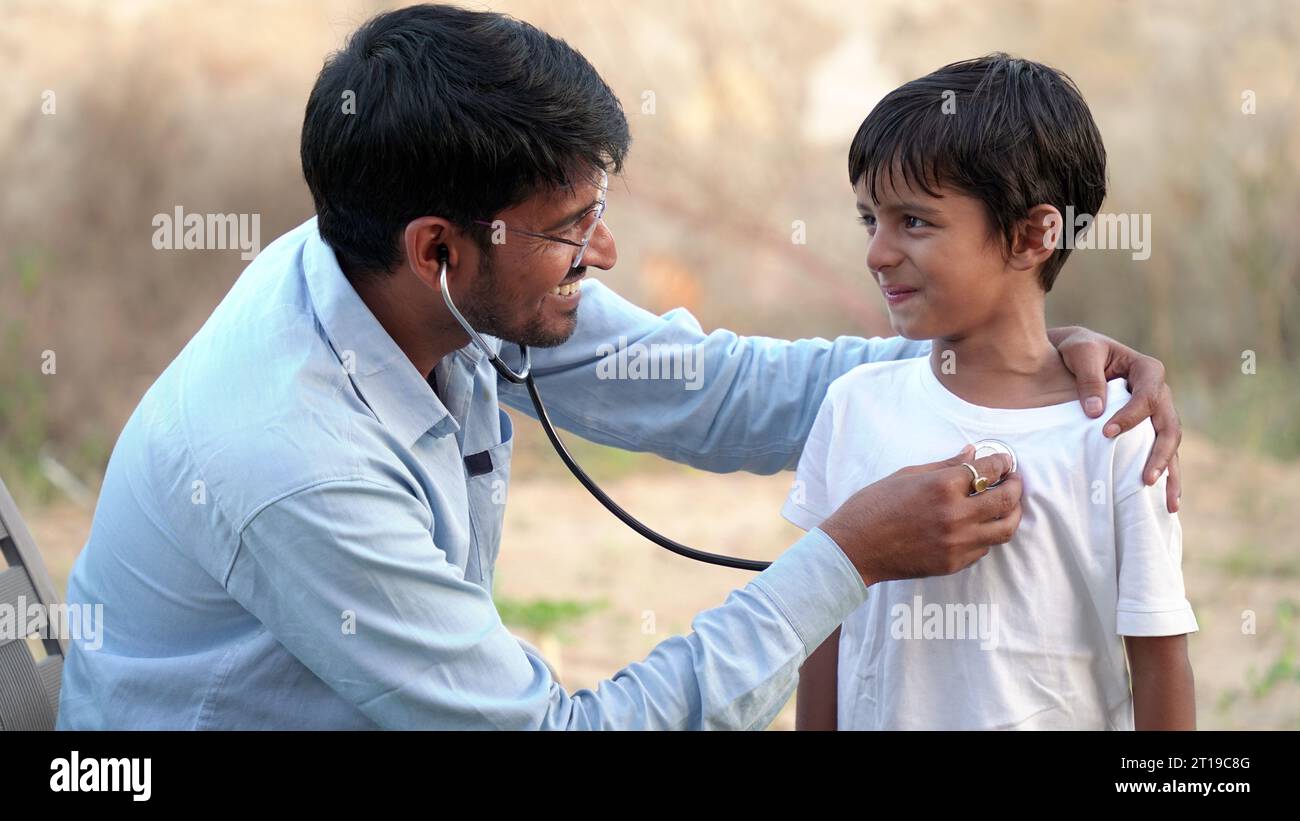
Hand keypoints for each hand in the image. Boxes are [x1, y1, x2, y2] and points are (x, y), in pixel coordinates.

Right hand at [819, 445, 1020, 585]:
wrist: (854, 547)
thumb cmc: (873, 506)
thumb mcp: (906, 476)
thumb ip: (944, 465)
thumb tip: (972, 452)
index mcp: (942, 486)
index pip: (988, 471)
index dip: (1002, 463)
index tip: (1004, 460)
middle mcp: (956, 515)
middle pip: (1006, 500)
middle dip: (1015, 486)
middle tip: (1014, 481)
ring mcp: (957, 543)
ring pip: (1004, 529)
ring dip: (1012, 514)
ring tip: (1007, 505)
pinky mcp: (953, 564)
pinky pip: (984, 548)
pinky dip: (987, 534)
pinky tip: (980, 525)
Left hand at [1048, 326, 1182, 512]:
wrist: (1073, 354)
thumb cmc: (1077, 349)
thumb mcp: (1080, 351)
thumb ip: (1088, 378)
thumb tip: (1095, 413)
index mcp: (1147, 370)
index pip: (1147, 397)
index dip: (1130, 416)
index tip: (1105, 432)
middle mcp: (1158, 393)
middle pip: (1168, 426)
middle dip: (1160, 455)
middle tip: (1145, 479)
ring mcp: (1154, 414)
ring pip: (1170, 445)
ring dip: (1170, 475)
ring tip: (1169, 504)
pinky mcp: (1145, 429)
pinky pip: (1158, 453)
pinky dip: (1163, 475)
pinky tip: (1165, 502)